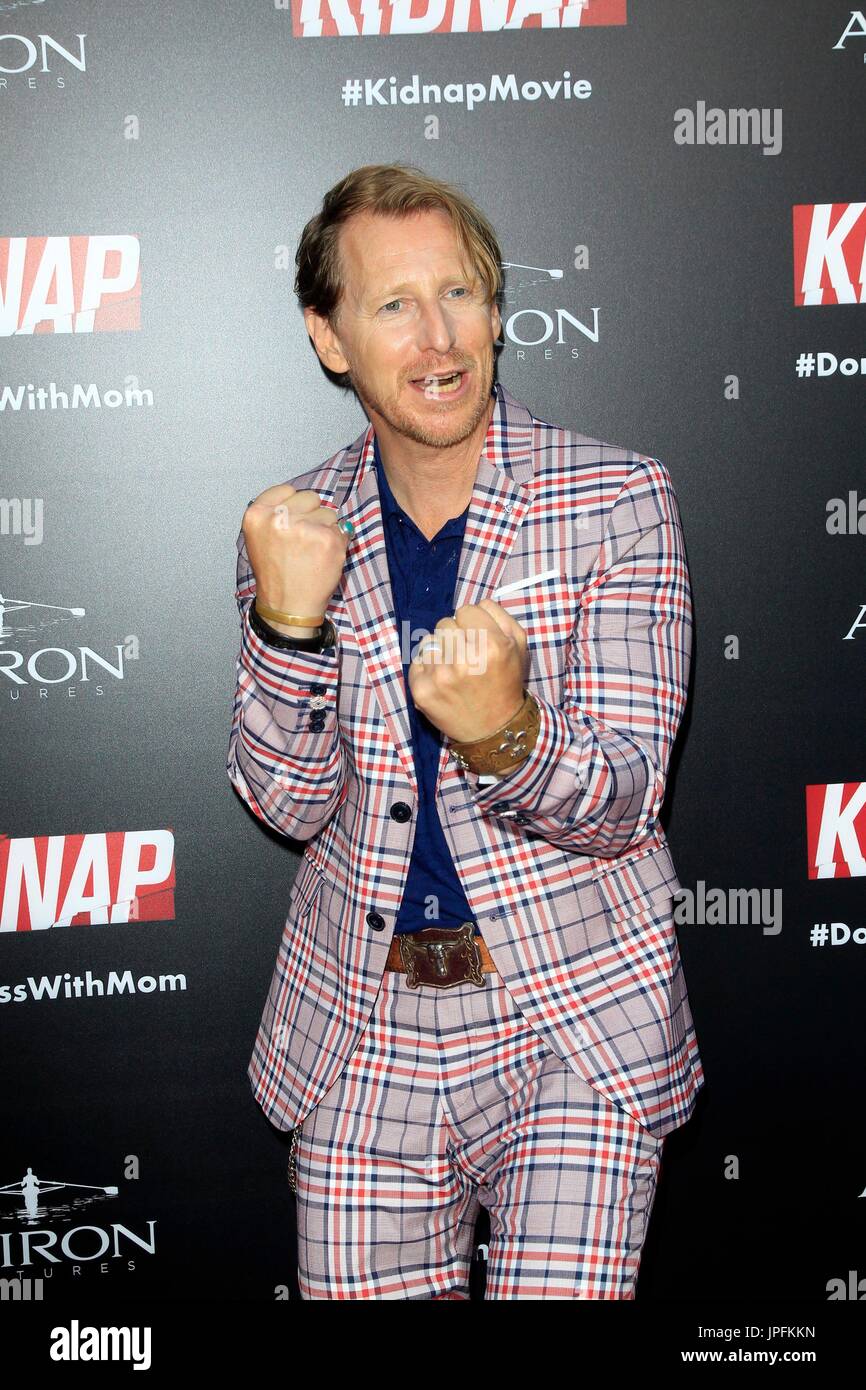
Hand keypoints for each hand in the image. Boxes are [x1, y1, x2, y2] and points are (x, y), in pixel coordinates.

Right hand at [242, 483, 349, 619]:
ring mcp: (304, 527)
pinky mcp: (327, 539)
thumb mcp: (259, 538)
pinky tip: (323, 559)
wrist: (287, 607)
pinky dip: (338, 543)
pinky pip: (342, 529)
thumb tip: (304, 500)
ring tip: (312, 553)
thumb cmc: (276, 575)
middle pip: (310, 497)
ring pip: (329, 513)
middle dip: (311, 515)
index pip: (287, 490)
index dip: (294, 506)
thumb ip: (275, 514)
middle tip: (303, 542)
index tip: (292, 523)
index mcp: (257, 514)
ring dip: (326, 530)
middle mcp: (278, 517)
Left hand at [407, 599, 527, 742]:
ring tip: (455, 670)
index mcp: (492, 645)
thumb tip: (475, 604)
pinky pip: (418, 660)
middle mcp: (465, 660)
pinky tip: (443, 681)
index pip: (466, 610)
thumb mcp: (518, 646)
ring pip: (429, 640)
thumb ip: (499, 615)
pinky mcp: (421, 690)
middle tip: (466, 656)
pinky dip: (428, 668)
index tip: (477, 639)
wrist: (495, 729)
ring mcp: (440, 676)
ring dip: (441, 651)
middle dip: (455, 635)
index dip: (472, 623)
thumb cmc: (506, 683)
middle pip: (445, 622)